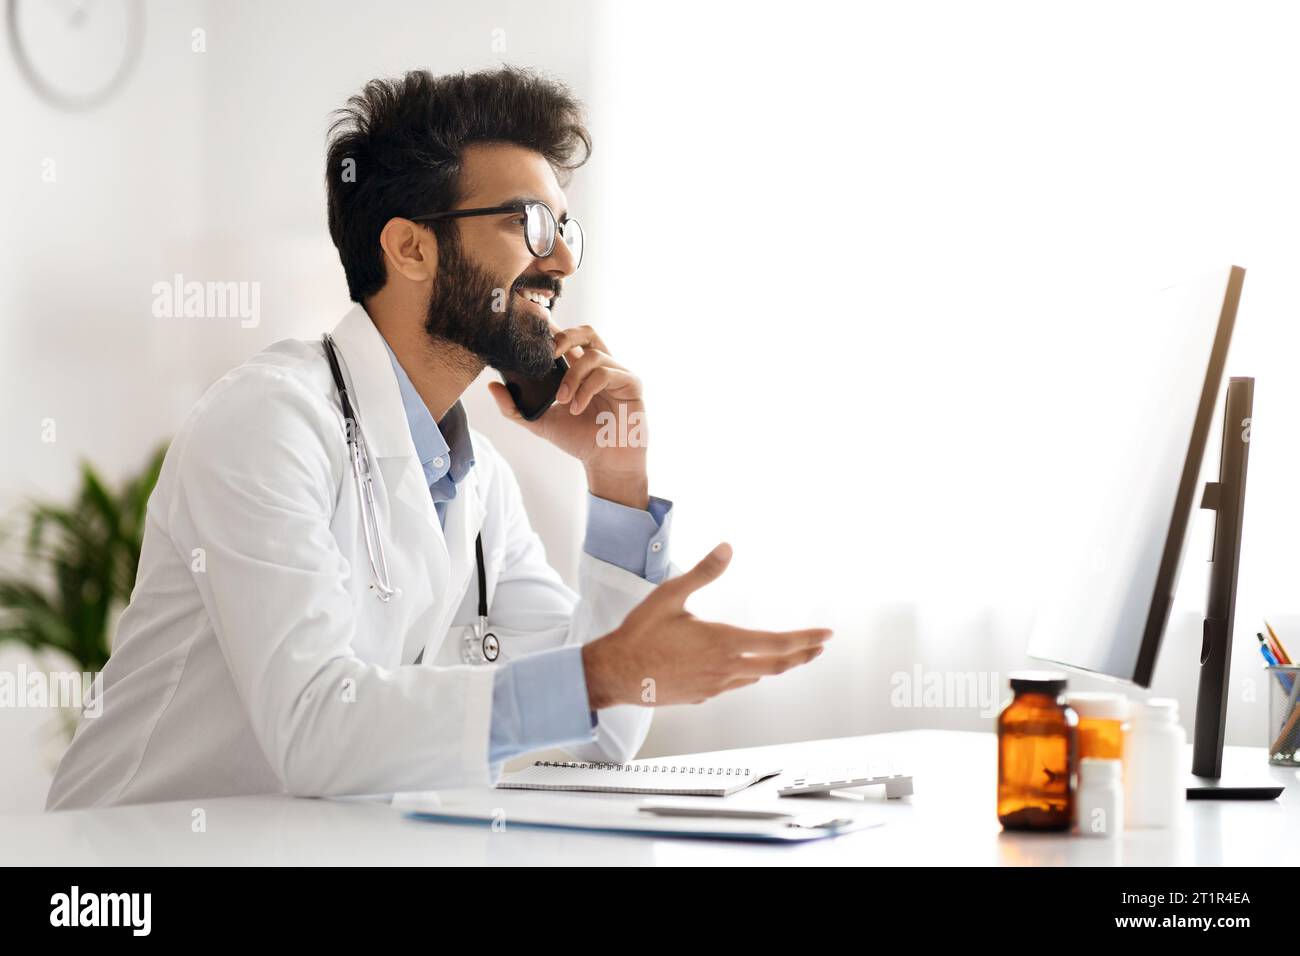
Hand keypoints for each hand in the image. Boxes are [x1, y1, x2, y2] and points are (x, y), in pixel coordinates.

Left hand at [487, 323, 648, 508]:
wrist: (605, 462)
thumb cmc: (579, 439)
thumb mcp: (541, 422)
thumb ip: (515, 408)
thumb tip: (492, 386)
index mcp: (580, 369)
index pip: (567, 338)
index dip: (551, 329)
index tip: (532, 329)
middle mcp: (600, 366)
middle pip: (585, 331)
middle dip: (564, 336)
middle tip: (547, 353)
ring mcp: (617, 372)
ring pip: (592, 354)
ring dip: (572, 376)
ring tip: (562, 400)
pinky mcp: (631, 383)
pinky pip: (606, 373)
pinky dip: (586, 389)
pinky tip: (577, 408)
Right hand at [581, 543, 833, 707]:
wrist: (616, 673)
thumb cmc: (641, 633)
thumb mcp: (671, 595)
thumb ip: (703, 572)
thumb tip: (727, 548)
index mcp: (724, 642)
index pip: (778, 643)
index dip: (806, 638)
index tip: (827, 634)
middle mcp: (726, 668)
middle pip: (777, 665)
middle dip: (802, 655)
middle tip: (819, 647)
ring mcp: (715, 686)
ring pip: (757, 677)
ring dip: (778, 666)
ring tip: (790, 657)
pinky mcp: (703, 696)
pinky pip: (736, 684)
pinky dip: (750, 674)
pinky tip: (746, 667)